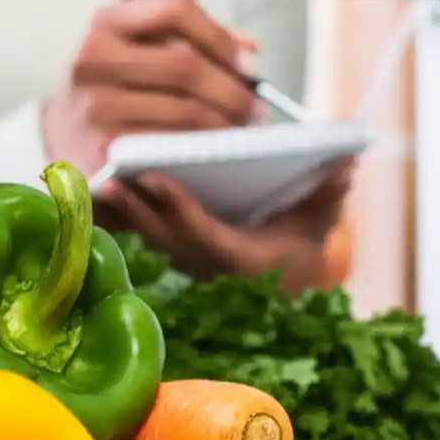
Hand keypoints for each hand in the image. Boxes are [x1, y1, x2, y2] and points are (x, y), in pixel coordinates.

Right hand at [43, 0, 257, 175]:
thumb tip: (249, 48)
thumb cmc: (111, 96)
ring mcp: (94, 105)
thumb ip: (187, 43)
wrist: (62, 145)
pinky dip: (200, 151)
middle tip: (254, 110)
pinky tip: (212, 154)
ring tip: (239, 133)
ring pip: (184, 110)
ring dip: (224, 124)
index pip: (173, 9)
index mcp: (107, 23)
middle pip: (184, 65)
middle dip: (232, 90)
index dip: (219, 37)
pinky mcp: (101, 149)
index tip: (246, 64)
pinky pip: (170, 147)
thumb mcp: (137, 54)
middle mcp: (93, 57)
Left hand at [96, 159, 354, 294]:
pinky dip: (123, 217)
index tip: (153, 177)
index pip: (205, 233)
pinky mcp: (177, 256)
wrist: (293, 277)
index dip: (178, 207)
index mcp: (245, 260)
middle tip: (108, 177)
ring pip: (150, 239)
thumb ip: (332, 192)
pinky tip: (97, 191)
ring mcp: (190, 265)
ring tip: (93, 180)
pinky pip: (146, 236)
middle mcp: (211, 269)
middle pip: (166, 238)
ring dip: (122, 213)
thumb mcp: (324, 218)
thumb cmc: (306, 241)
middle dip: (137, 210)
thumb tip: (346, 162)